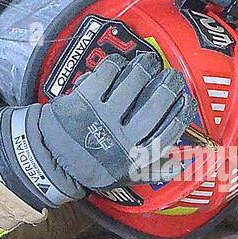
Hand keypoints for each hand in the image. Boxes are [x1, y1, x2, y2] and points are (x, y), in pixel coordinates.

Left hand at [0, 50, 194, 207]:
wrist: (51, 159)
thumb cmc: (91, 166)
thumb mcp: (124, 176)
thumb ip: (152, 170)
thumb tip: (179, 164)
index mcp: (134, 155)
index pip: (168, 131)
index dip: (182, 112)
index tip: (186, 99)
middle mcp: (121, 135)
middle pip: (155, 105)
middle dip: (168, 86)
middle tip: (172, 75)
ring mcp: (102, 115)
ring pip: (132, 85)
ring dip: (144, 69)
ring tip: (149, 62)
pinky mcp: (84, 100)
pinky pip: (105, 76)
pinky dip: (115, 65)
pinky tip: (120, 63)